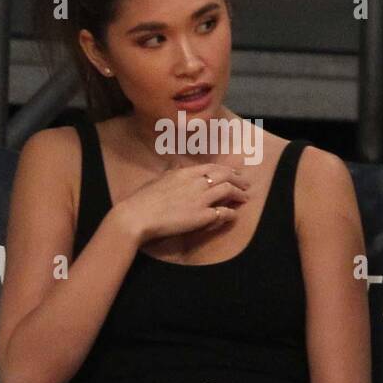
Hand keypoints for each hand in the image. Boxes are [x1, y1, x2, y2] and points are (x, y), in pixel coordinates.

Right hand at [112, 163, 249, 245]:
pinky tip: (233, 215)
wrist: (137, 216)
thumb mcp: (158, 179)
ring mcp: (201, 199)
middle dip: (238, 179)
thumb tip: (177, 165)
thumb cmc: (142, 199)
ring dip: (239, 194)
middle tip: (245, 184)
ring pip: (229, 191)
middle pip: (225, 176)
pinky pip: (224, 213)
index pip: (213, 167)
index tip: (233, 174)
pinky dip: (231, 213)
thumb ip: (172, 172)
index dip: (227, 170)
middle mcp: (197, 182)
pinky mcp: (202, 216)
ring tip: (244, 198)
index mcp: (186, 172)